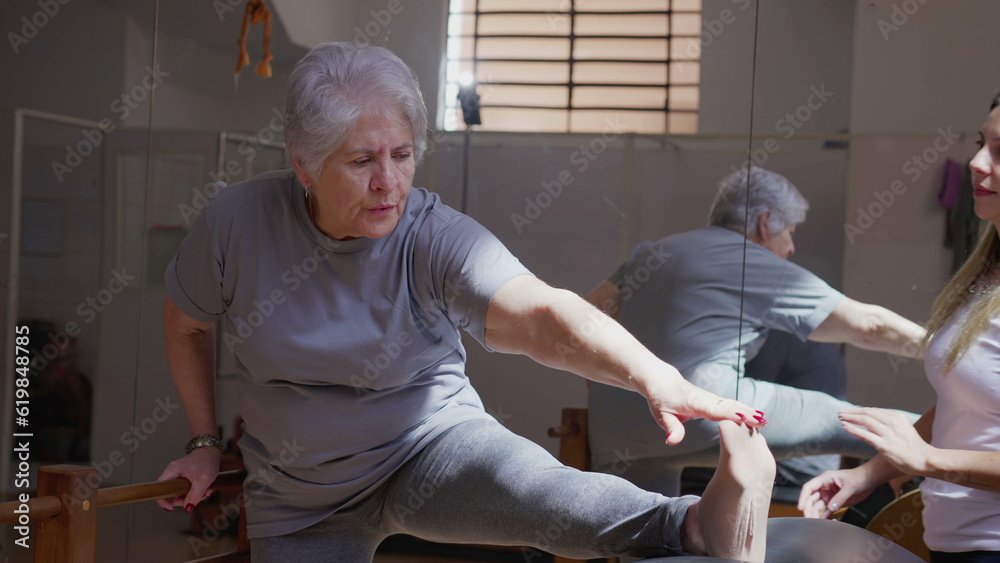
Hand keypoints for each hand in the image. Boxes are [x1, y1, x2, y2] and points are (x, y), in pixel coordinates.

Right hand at [155, 447, 221, 512]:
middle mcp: (172, 474)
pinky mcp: (183, 479)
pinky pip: (186, 492)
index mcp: (172, 471)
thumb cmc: (207, 461)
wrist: (211, 452)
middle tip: (200, 496)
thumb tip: (187, 508)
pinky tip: (205, 489)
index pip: (160, 490)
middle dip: (186, 500)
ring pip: (180, 495)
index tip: (171, 508)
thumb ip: (194, 495)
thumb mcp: (203, 480)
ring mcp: (178, 477)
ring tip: (206, 491)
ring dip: (194, 497)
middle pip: (171, 495)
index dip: (163, 501)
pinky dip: (196, 493)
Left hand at [641, 369, 765, 444]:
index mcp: (694, 403)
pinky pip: (730, 404)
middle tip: (763, 422)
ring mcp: (710, 398)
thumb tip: (672, 441)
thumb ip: (670, 428)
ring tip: (764, 420)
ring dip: (748, 411)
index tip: (745, 418)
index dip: (730, 414)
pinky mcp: (712, 399)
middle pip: (728, 406)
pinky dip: (743, 409)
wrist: (661, 381)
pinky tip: (755, 416)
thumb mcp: (661, 416)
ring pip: (731, 403)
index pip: (715, 410)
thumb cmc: (661, 399)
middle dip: (746, 413)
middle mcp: (705, 399)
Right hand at [797, 468, 874, 518]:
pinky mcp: (835, 502)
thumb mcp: (850, 486)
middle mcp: (824, 487)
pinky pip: (827, 510)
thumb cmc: (859, 477)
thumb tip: (831, 507)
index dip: (803, 497)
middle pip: (811, 498)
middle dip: (809, 509)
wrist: (869, 480)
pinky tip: (823, 522)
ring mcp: (829, 495)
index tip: (801, 507)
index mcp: (825, 479)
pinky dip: (824, 516)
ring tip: (815, 523)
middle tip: (809, 519)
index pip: (809, 487)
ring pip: (818, 506)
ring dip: (815, 514)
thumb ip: (840, 497)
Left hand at [838, 408, 934, 475]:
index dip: (859, 410)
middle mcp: (893, 423)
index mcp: (897, 417)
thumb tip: (870, 422)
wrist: (925, 460)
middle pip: (867, 413)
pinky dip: (853, 429)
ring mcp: (889, 434)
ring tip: (840, 417)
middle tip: (841, 413)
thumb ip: (888, 424)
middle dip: (852, 412)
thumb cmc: (913, 447)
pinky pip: (865, 435)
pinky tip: (845, 426)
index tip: (850, 411)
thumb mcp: (903, 429)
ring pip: (865, 421)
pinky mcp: (885, 446)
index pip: (874, 411)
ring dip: (850, 418)